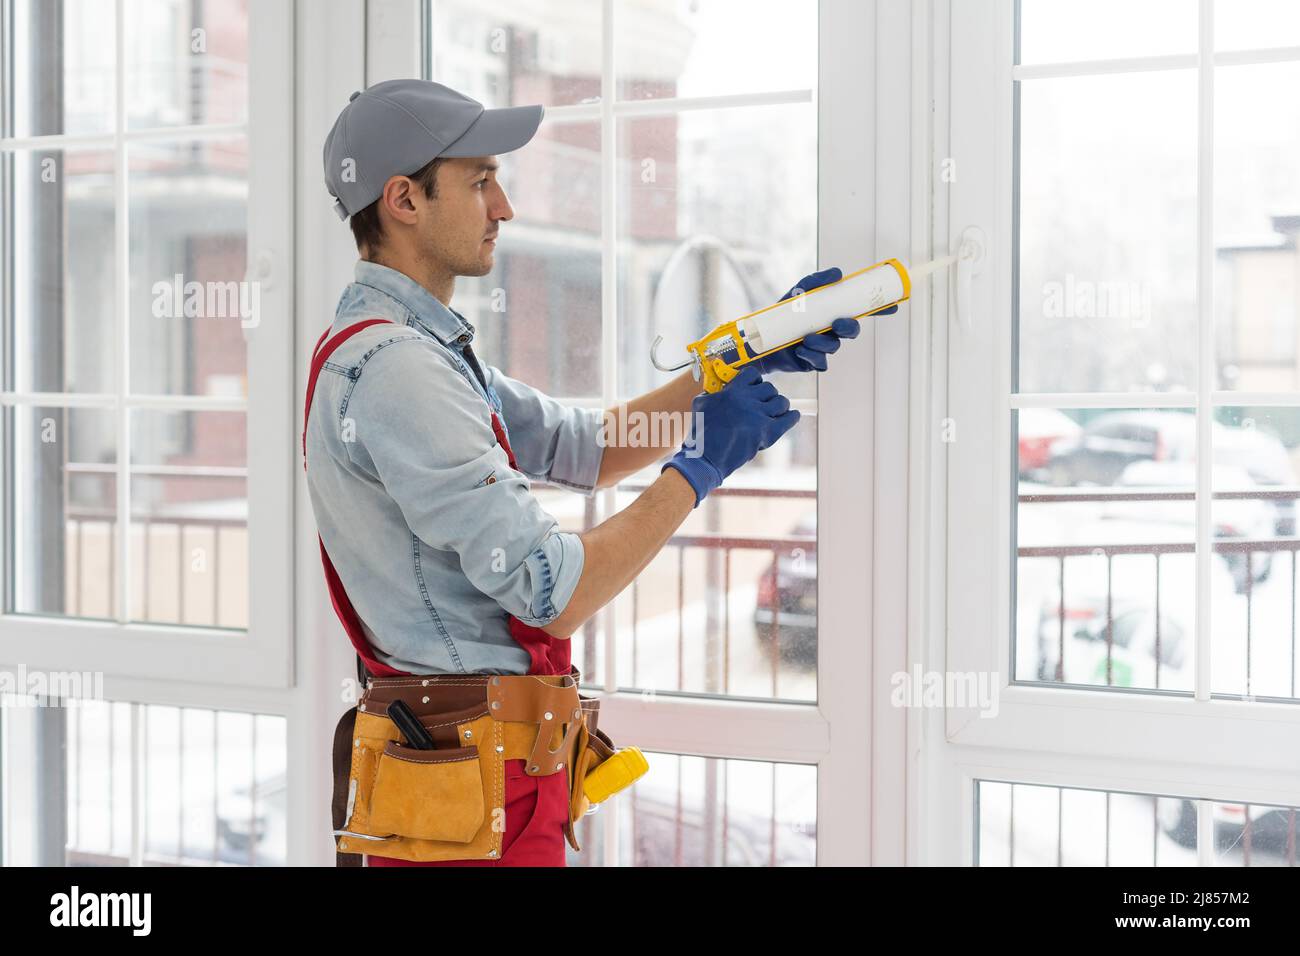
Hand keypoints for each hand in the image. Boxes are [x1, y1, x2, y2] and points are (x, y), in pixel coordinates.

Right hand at [661, 365, 799, 507]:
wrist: (705, 458)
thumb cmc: (700, 433)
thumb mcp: (701, 404)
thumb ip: (714, 393)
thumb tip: (721, 390)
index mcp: (732, 391)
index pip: (752, 374)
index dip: (755, 380)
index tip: (755, 386)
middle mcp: (747, 400)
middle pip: (769, 388)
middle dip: (768, 395)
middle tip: (764, 403)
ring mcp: (758, 416)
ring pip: (781, 402)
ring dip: (779, 405)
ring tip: (776, 411)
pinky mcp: (766, 433)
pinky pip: (788, 420)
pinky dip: (792, 417)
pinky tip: (792, 416)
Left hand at [738, 266, 895, 373]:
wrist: (762, 338)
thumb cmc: (784, 313)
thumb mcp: (798, 291)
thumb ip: (817, 280)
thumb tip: (838, 273)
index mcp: (833, 312)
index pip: (860, 310)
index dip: (879, 309)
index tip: (893, 305)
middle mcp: (832, 330)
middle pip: (852, 330)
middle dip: (850, 327)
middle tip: (838, 324)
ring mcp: (824, 347)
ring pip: (834, 347)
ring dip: (823, 342)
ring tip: (806, 338)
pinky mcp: (813, 362)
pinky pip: (820, 362)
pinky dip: (810, 355)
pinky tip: (799, 350)